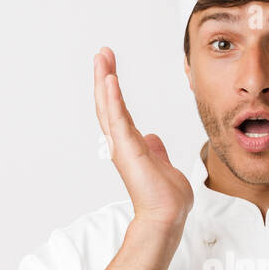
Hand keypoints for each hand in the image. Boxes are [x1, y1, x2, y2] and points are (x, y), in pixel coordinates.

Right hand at [93, 47, 193, 232]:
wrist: (167, 215)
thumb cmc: (166, 198)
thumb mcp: (164, 165)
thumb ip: (156, 150)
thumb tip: (152, 138)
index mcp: (131, 145)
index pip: (119, 110)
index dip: (113, 89)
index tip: (110, 68)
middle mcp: (122, 144)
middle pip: (108, 104)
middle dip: (104, 76)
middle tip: (102, 53)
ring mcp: (122, 146)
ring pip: (108, 107)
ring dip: (104, 80)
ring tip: (102, 57)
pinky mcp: (126, 150)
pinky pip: (117, 119)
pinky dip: (112, 99)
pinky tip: (109, 79)